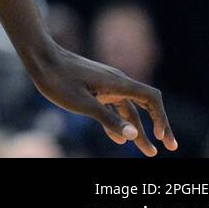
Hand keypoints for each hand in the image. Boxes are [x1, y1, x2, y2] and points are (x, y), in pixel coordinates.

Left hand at [27, 44, 177, 155]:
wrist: (40, 56)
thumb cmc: (58, 80)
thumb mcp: (82, 104)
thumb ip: (109, 119)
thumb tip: (133, 136)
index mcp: (118, 83)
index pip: (152, 99)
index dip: (162, 118)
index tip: (163, 138)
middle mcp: (117, 82)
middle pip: (145, 106)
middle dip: (157, 128)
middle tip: (168, 149)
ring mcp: (106, 84)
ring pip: (128, 109)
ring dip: (136, 129)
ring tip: (146, 150)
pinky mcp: (95, 86)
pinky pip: (112, 106)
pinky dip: (118, 121)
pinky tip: (117, 138)